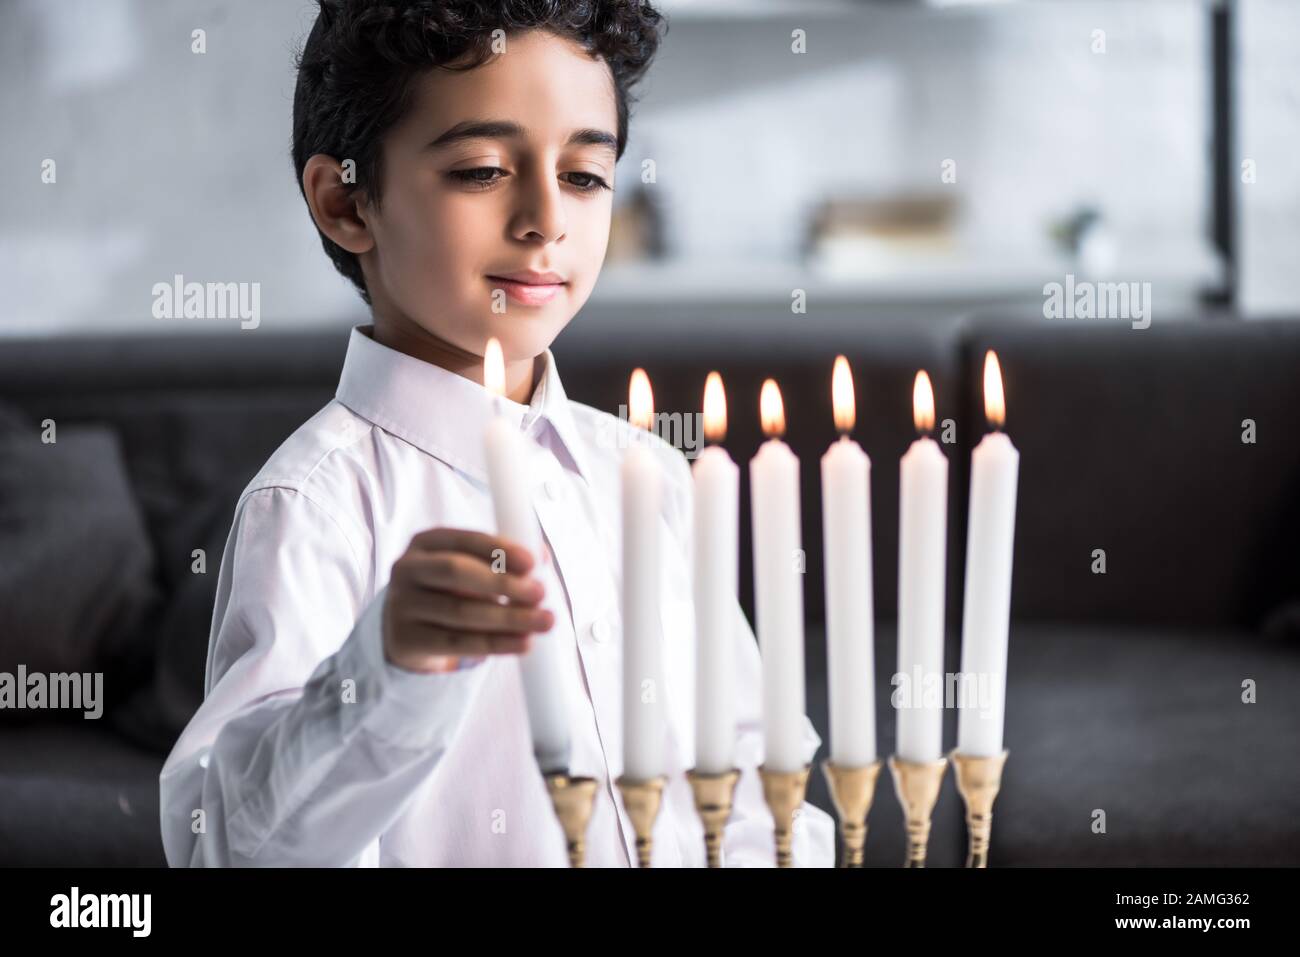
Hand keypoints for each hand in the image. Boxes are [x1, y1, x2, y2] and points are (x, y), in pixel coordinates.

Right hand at [382, 528, 553, 673]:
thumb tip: (542, 555)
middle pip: (456, 572)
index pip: (465, 540)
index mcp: (426, 542)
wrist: (408, 630)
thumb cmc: (450, 591)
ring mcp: (402, 605)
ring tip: (542, 621)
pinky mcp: (406, 639)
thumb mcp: (468, 568)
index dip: (500, 549)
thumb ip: (503, 559)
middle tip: (539, 594)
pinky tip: (522, 643)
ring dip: (508, 618)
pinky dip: (495, 644)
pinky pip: (457, 643)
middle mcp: (407, 569)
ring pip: (460, 612)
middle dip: (503, 584)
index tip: (532, 563)